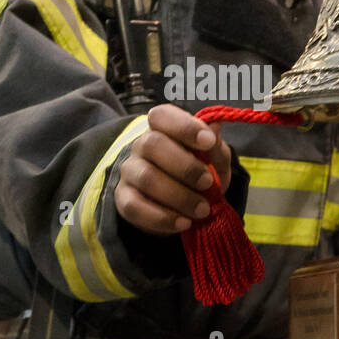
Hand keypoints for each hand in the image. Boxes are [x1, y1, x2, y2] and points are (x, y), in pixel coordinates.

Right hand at [115, 105, 231, 235]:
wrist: (185, 203)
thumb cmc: (200, 170)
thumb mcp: (215, 158)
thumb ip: (214, 146)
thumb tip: (214, 127)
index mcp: (162, 127)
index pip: (162, 116)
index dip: (184, 126)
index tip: (208, 141)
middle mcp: (141, 145)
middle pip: (152, 145)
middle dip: (185, 166)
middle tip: (208, 182)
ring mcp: (130, 172)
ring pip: (147, 178)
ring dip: (179, 196)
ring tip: (202, 210)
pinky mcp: (123, 199)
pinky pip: (135, 207)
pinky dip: (162, 218)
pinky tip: (184, 223)